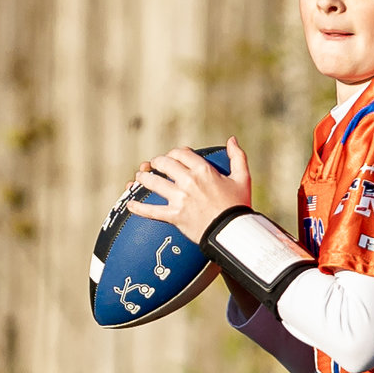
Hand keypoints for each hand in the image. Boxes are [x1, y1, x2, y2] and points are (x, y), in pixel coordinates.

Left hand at [126, 137, 250, 242]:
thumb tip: (232, 139)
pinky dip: (139, 208)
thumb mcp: (243, 178)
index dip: (174, 153)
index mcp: (203, 170)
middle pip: (164, 163)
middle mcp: (189, 181)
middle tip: (153, 165)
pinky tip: (130, 204)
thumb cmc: (238, 206)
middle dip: (157, 162)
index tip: (172, 157)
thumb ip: (237, 157)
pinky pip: (152, 211)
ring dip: (144, 178)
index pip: (181, 153)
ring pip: (154, 182)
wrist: (232, 232)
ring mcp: (180, 198)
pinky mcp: (175, 216)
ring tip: (139, 177)